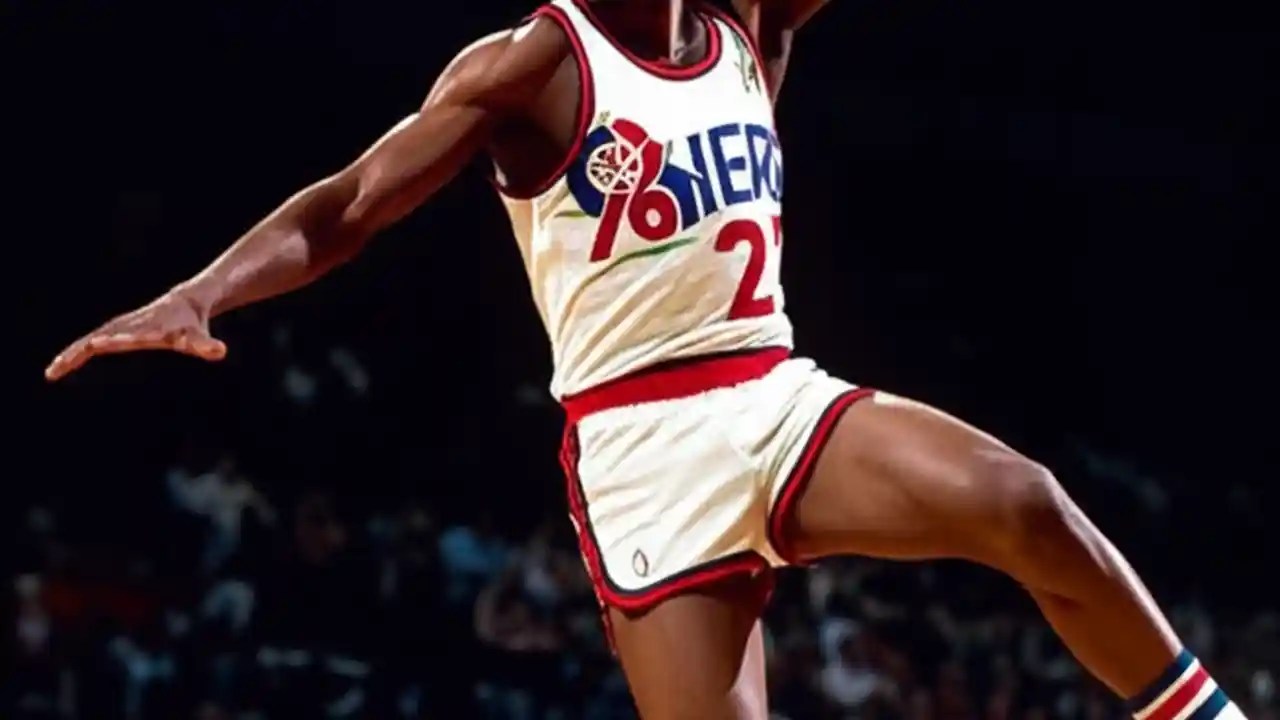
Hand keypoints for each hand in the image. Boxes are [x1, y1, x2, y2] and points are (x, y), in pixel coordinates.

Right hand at [45, 289, 226, 381]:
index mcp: (145, 330)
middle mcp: (127, 327)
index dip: (115, 340)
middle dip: (79, 352)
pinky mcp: (113, 330)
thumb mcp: (198, 337)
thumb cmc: (191, 324)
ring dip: (70, 356)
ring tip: (52, 372)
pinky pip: (88, 343)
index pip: (127, 336)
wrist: (185, 302)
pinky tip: (60, 367)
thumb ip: (205, 345)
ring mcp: (117, 328)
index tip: (97, 345)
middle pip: (97, 339)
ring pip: (87, 342)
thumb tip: (220, 352)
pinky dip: (73, 353)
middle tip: (59, 367)